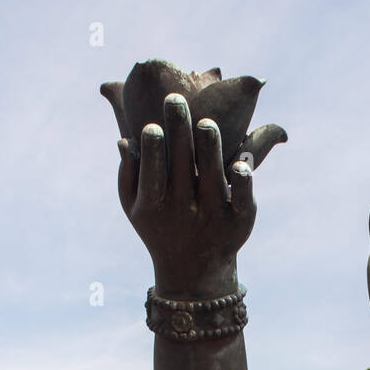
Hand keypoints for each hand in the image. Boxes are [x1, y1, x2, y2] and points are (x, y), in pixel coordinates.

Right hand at [117, 93, 255, 297]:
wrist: (194, 269)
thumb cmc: (159, 226)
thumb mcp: (134, 207)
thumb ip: (128, 174)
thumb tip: (126, 141)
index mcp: (153, 207)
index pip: (152, 174)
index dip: (153, 150)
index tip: (152, 127)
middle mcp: (183, 212)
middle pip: (181, 167)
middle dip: (178, 131)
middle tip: (175, 99)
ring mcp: (213, 217)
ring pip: (211, 176)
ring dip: (209, 146)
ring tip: (205, 122)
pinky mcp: (238, 220)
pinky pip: (242, 198)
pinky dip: (243, 180)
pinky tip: (241, 161)